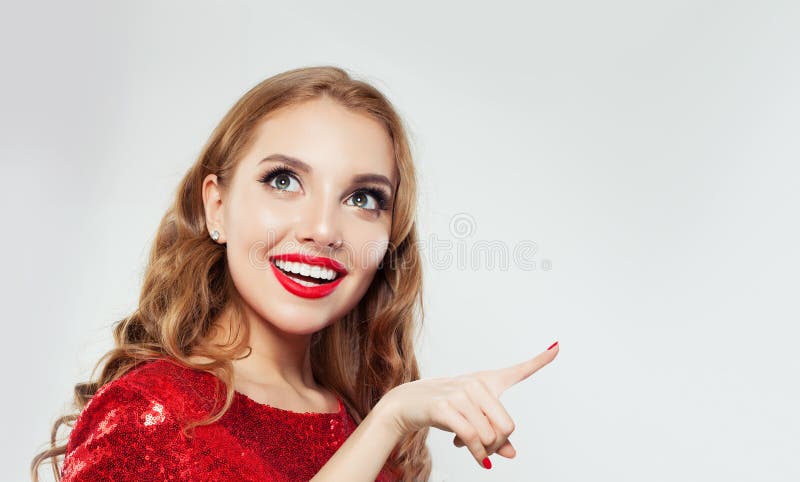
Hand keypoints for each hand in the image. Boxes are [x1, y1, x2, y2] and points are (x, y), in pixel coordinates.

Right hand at [377, 341, 558, 467]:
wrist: (406, 403)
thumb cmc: (443, 409)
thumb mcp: (471, 420)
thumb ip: (494, 435)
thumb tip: (512, 454)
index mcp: (486, 381)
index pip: (518, 371)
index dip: (540, 361)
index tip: (558, 347)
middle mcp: (477, 384)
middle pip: (507, 427)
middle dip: (496, 445)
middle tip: (481, 447)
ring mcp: (461, 394)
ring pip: (490, 436)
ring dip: (481, 450)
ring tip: (464, 443)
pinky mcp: (446, 408)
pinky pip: (473, 439)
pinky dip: (474, 454)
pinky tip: (463, 450)